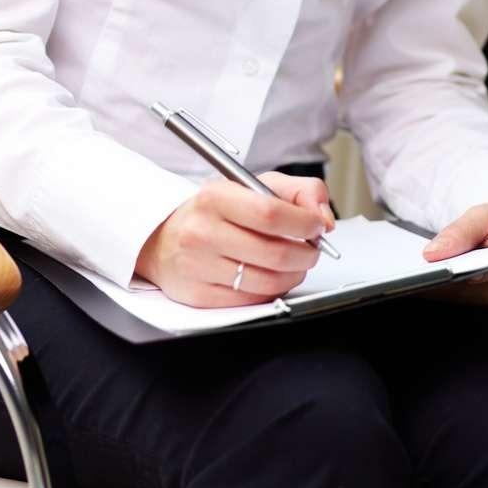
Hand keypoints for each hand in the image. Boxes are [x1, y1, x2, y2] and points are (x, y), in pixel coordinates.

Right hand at [135, 173, 335, 307]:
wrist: (163, 239)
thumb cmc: (215, 212)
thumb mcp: (252, 186)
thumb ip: (298, 191)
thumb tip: (323, 218)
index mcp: (215, 197)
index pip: (271, 214)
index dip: (304, 223)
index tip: (317, 226)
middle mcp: (202, 231)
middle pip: (274, 253)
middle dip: (306, 254)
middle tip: (312, 249)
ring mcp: (198, 266)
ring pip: (267, 282)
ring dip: (293, 275)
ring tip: (294, 263)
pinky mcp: (198, 296)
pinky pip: (252, 301)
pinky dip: (272, 291)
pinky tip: (271, 277)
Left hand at [421, 201, 487, 318]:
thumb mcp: (486, 215)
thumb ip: (460, 232)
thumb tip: (433, 255)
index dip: (461, 273)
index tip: (434, 271)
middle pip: (475, 291)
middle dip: (442, 283)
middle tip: (411, 276)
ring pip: (470, 302)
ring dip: (444, 292)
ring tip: (417, 279)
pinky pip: (472, 306)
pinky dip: (453, 295)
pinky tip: (433, 284)